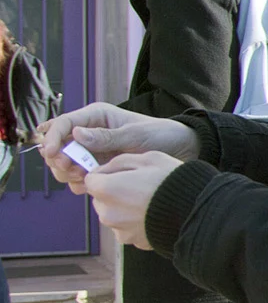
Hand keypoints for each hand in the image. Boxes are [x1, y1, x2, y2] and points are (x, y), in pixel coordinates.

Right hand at [38, 104, 196, 186]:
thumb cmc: (161, 135)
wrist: (181, 151)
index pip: (63, 124)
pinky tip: (88, 185)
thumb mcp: (136, 135)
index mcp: (96, 117)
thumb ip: (107, 137)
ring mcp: (92, 152)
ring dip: (67, 172)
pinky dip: (78, 183)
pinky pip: (78, 177)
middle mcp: (89, 133)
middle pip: (58, 146)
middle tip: (72, 169)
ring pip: (64, 164)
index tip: (51, 153)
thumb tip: (76, 134)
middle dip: (58, 159)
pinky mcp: (98, 168)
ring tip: (83, 177)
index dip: (52, 137)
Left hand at [79, 151, 185, 249]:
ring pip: (113, 215)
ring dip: (123, 208)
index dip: (105, 174)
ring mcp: (120, 230)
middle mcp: (108, 212)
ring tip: (148, 202)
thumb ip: (119, 162)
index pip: (90, 179)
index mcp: (107, 189)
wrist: (197, 210)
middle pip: (100, 199)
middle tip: (138, 187)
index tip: (121, 174)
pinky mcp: (134, 241)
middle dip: (112, 193)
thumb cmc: (173, 181)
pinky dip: (135, 222)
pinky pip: (127, 229)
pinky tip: (153, 215)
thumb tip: (105, 170)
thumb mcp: (147, 158)